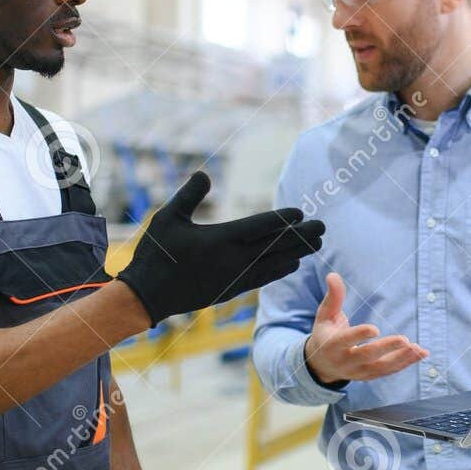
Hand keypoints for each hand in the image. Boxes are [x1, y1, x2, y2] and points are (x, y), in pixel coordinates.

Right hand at [117, 172, 323, 325]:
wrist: (147, 295)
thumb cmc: (155, 253)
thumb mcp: (167, 217)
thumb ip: (189, 195)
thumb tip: (204, 174)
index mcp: (221, 239)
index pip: (260, 227)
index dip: (283, 219)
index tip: (302, 212)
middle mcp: (233, 260)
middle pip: (275, 245)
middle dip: (301, 236)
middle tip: (323, 227)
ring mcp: (234, 277)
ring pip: (274, 264)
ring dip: (298, 253)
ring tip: (318, 244)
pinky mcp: (231, 290)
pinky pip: (263, 279)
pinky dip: (280, 270)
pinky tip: (294, 265)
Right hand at [305, 272, 427, 384]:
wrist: (322, 366)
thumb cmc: (325, 334)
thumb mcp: (325, 315)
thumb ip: (333, 297)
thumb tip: (333, 275)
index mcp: (331, 346)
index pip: (345, 341)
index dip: (359, 335)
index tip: (375, 329)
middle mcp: (345, 362)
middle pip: (367, 356)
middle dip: (386, 348)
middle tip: (404, 339)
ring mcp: (358, 372)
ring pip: (382, 367)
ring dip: (402, 358)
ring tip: (419, 348)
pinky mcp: (370, 376)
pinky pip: (389, 371)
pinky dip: (406, 363)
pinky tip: (421, 353)